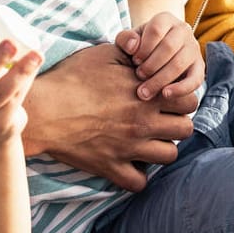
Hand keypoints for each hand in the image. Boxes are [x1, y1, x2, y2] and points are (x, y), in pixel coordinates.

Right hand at [20, 42, 196, 190]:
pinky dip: (139, 175)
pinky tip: (131, 163)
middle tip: (161, 119)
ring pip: (169, 156)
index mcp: (146, 94)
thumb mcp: (104, 54)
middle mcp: (143, 123)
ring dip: (162, 148)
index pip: (189, 101)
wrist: (44, 109)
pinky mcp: (110, 167)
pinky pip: (139, 182)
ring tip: (149, 141)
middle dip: (177, 123)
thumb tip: (146, 49)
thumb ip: (132, 53)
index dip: (181, 98)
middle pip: (185, 129)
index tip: (168, 99)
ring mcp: (129, 148)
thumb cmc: (72, 78)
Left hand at [116, 12, 205, 101]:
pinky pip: (195, 79)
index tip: (134, 61)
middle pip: (169, 47)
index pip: (156, 30)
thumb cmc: (139, 46)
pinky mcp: (199, 67)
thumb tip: (133, 46)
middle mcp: (183, 30)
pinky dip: (181, 89)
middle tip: (138, 76)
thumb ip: (125, 39)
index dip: (144, 47)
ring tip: (145, 91)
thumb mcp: (129, 40)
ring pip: (179, 63)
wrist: (155, 53)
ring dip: (160, 79)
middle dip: (151, 65)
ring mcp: (193, 48)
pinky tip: (165, 95)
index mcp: (165, 19)